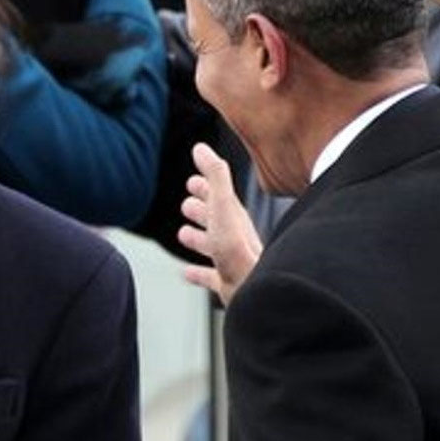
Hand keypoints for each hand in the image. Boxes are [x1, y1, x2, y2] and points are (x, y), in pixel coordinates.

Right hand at [179, 141, 261, 304]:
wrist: (256, 292)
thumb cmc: (237, 251)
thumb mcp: (222, 207)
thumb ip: (215, 176)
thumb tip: (201, 148)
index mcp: (235, 217)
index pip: (220, 195)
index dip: (206, 185)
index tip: (193, 178)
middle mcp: (236, 237)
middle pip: (216, 219)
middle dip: (201, 209)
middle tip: (187, 204)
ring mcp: (232, 261)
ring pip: (213, 246)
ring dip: (198, 238)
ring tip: (184, 234)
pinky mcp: (228, 284)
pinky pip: (210, 276)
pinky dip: (197, 272)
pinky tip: (187, 273)